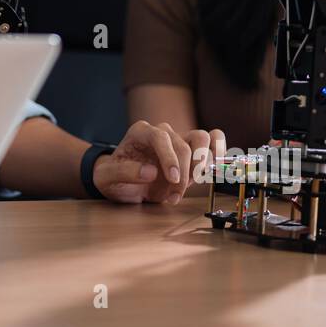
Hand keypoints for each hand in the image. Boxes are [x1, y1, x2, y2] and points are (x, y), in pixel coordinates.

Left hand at [93, 120, 226, 203]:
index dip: (170, 157)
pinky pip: (213, 141)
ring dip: (203, 164)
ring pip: (203, 137)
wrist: (121, 183)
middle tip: (176, 194)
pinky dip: (218, 154)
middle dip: (185, 172)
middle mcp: (161, 132)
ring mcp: (178, 140)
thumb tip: (150, 172)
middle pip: (184, 143)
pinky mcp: (191, 152)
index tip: (173, 178)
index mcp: (140, 132)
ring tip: (194, 183)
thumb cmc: (112, 177)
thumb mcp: (107, 178)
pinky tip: (212, 171)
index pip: (161, 137)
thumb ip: (124, 173)